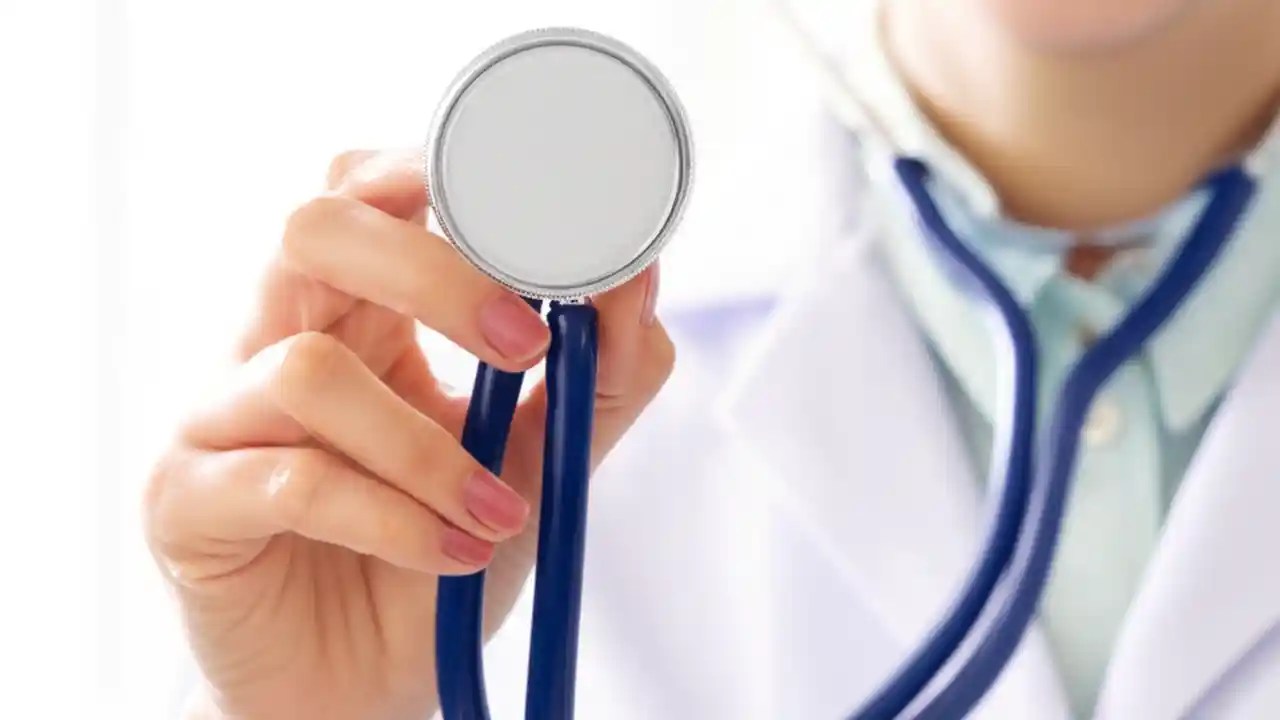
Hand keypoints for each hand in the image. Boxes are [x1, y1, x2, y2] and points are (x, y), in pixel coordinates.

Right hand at [146, 150, 674, 719]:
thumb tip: (638, 277)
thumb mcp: (539, 458)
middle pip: (314, 228)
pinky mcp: (186, 499)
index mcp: (359, 310)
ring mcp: (221, 415)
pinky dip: (391, 519)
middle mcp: (278, 340)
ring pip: (305, 367)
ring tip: (496, 512)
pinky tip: (447, 554)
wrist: (369, 683)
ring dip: (426, 448)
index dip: (439, 174)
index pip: (369, 188)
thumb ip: (596, 376)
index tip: (542, 218)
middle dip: (432, 274)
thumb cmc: (443, 552)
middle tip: (523, 343)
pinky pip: (288, 480)